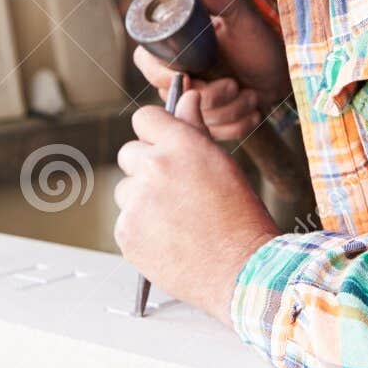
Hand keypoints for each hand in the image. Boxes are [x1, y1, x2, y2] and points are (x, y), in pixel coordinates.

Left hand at [113, 90, 277, 323]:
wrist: (243, 270)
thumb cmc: (241, 217)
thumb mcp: (223, 165)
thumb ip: (195, 130)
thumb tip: (187, 97)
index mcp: (181, 145)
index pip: (144, 118)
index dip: (154, 132)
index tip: (162, 145)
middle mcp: (154, 167)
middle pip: (129, 153)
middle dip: (146, 168)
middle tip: (176, 192)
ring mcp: (137, 201)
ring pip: (125, 190)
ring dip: (142, 201)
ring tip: (176, 221)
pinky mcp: (127, 232)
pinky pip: (125, 221)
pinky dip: (141, 230)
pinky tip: (170, 240)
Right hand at [132, 0, 289, 141]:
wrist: (284, 66)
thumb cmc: (259, 38)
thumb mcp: (238, 13)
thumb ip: (214, 0)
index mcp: (175, 50)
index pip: (147, 64)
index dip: (165, 77)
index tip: (194, 76)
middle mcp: (177, 78)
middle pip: (175, 100)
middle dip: (212, 97)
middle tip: (235, 83)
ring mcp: (194, 103)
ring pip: (199, 120)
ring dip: (232, 108)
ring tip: (251, 92)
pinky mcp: (212, 124)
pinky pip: (218, 134)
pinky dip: (240, 123)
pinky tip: (253, 106)